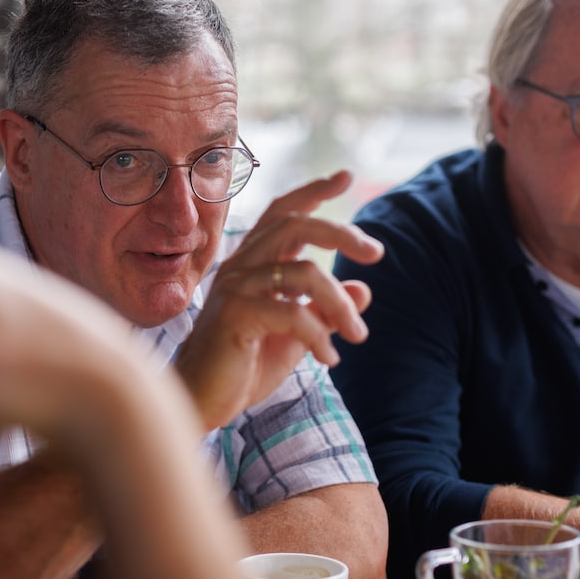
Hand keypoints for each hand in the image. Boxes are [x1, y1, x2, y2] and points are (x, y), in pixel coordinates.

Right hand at [173, 170, 383, 429]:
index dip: (313, 192)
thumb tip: (364, 290)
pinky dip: (320, 336)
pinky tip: (329, 359)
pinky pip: (294, 311)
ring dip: (341, 305)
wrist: (203, 402)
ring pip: (304, 272)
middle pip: (295, 225)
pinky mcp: (234, 314)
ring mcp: (234, 288)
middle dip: (341, 233)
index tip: (345, 176)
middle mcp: (240, 266)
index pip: (282, 213)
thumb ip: (325, 311)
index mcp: (251, 264)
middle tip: (376, 253)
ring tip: (357, 336)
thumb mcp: (296, 336)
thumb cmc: (243, 368)